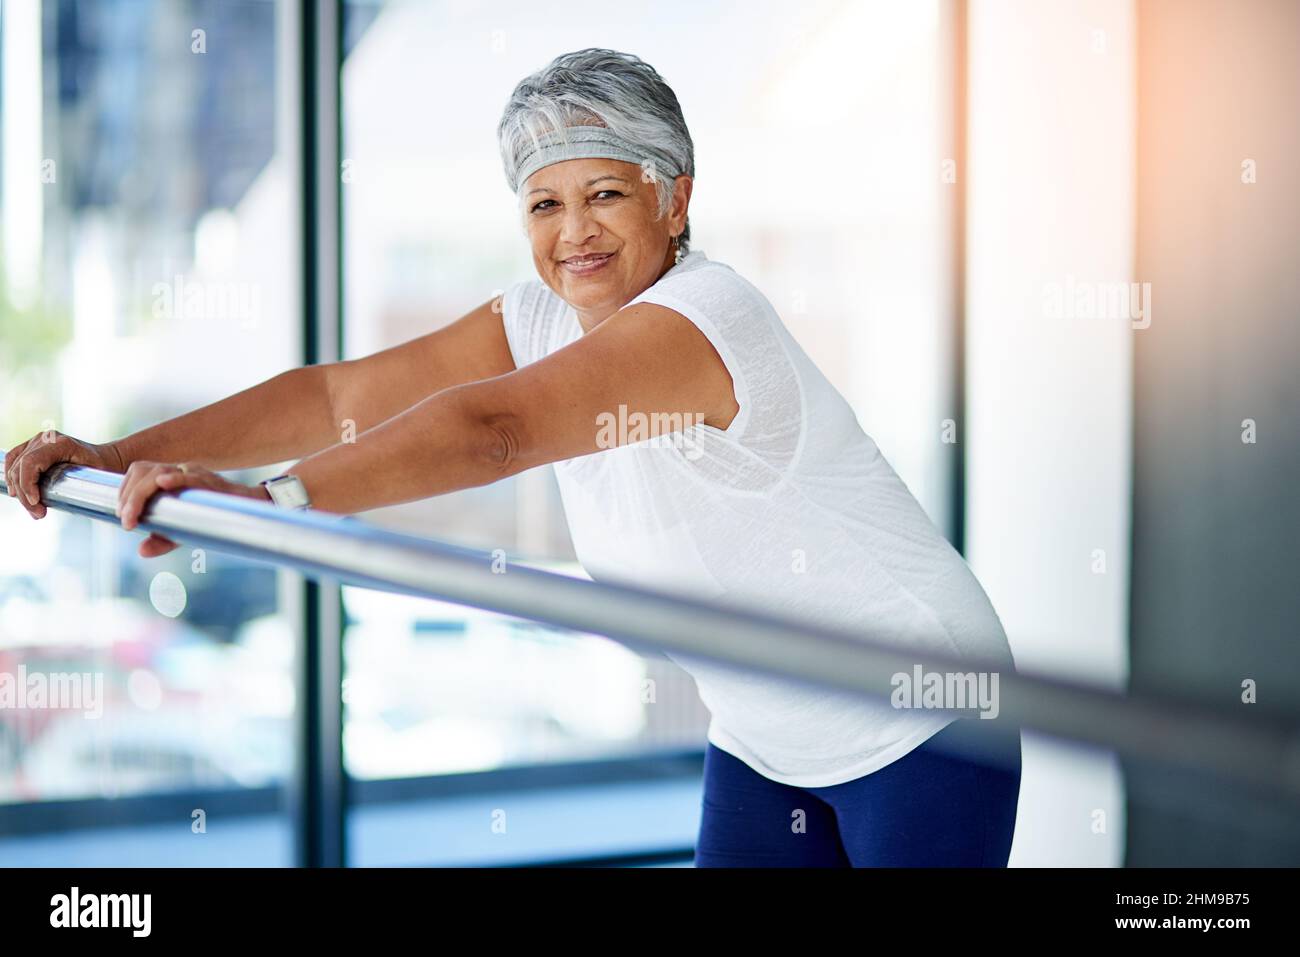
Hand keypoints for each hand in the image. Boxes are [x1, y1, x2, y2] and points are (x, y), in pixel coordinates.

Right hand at [5, 431, 124, 519]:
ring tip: (34, 509)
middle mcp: (47, 438)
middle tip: (38, 514)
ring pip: (14, 467)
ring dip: (19, 491)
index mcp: (61, 444)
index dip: (27, 484)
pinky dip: (13, 477)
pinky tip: (17, 494)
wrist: (106, 457)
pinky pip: (13, 460)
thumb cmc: (102, 469)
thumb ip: (72, 489)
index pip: (30, 462)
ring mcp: (38, 440)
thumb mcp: (92, 478)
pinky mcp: (33, 445)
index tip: (36, 504)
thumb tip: (45, 506)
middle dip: (25, 495)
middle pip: (20, 468)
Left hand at [116, 460, 270, 557]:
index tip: (119, 513)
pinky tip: (163, 484)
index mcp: (166, 477)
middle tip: (125, 519)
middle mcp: (176, 471)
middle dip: (128, 494)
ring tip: (133, 514)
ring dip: (140, 492)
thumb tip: (141, 551)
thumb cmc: (211, 516)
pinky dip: (174, 479)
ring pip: (158, 471)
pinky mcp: (209, 480)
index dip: (123, 489)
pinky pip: (189, 475)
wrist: (246, 510)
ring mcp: (192, 473)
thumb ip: (162, 539)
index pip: (137, 472)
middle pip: (142, 470)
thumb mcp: (182, 530)